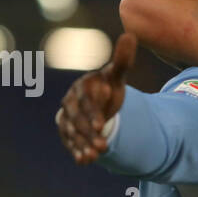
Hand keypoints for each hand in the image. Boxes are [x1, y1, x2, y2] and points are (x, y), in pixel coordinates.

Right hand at [56, 33, 135, 164]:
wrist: (99, 101)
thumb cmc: (108, 87)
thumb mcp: (117, 76)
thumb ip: (122, 60)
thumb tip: (131, 34)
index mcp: (83, 87)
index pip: (85, 100)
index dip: (92, 112)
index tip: (101, 125)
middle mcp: (70, 102)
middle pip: (77, 119)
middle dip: (89, 133)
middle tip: (104, 146)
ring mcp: (67, 117)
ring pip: (72, 132)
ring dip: (82, 144)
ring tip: (95, 156)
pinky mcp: (67, 130)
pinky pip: (69, 141)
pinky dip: (76, 151)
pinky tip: (84, 161)